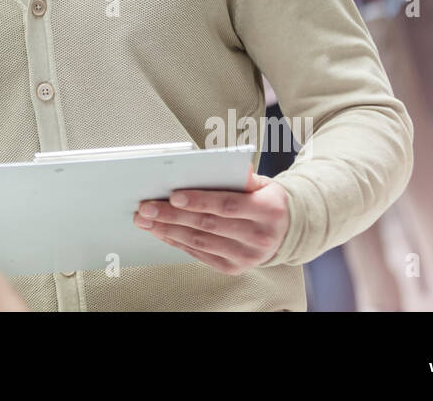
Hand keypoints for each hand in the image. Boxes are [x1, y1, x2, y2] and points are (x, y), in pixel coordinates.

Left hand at [132, 169, 289, 273]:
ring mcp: (246, 256)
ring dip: (168, 231)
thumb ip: (242, 176)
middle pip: (208, 225)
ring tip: (146, 220)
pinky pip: (200, 255)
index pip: (227, 205)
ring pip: (200, 243)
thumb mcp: (264, 183)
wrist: (286, 232)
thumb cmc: (268, 202)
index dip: (199, 201)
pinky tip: (162, 232)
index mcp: (267, 211)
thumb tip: (221, 166)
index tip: (173, 196)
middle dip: (172, 216)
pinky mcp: (233, 268)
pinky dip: (177, 242)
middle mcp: (258, 237)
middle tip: (147, 208)